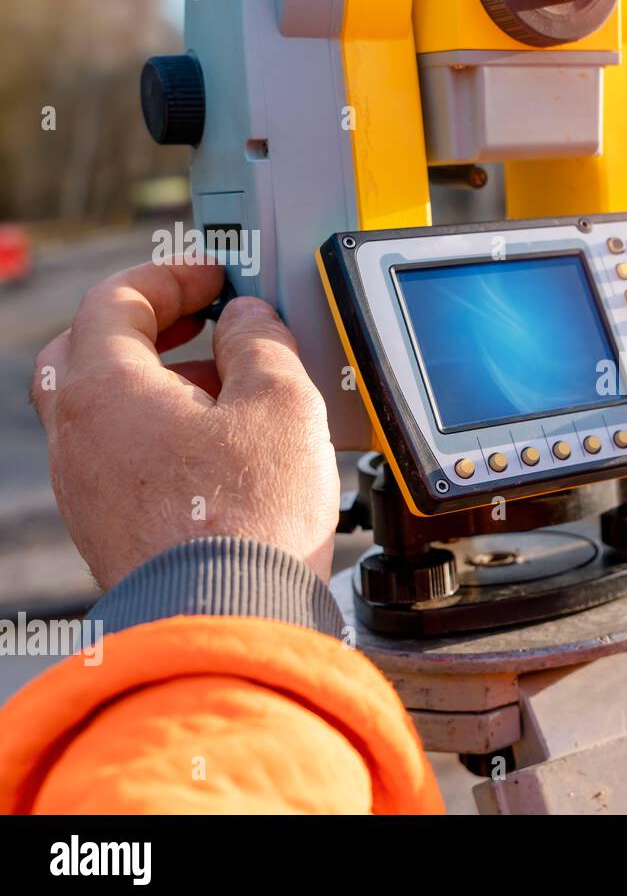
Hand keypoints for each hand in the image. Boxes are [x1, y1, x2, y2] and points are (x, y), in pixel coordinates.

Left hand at [31, 260, 339, 587]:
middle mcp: (77, 436)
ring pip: (104, 411)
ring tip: (228, 393)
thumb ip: (263, 343)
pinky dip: (161, 436)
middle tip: (196, 323)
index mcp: (105, 388)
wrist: (230, 618)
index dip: (170, 278)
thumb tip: (251, 322)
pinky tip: (220, 453)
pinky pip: (121, 460)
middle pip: (85, 353)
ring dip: (158, 385)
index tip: (214, 278)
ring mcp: (84, 489)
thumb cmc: (248, 515)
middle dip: (144, 328)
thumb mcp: (281, 401)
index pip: (115, 300)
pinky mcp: (110, 530)